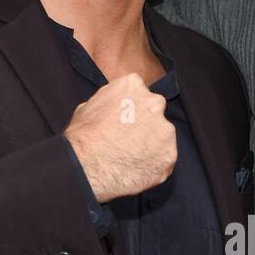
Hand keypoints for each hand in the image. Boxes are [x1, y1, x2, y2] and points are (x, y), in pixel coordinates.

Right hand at [65, 74, 176, 201]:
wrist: (88, 165)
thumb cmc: (84, 136)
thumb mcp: (88, 106)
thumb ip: (109, 102)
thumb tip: (111, 107)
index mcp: (133, 85)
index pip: (139, 92)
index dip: (132, 108)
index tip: (125, 120)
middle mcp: (154, 103)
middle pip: (154, 111)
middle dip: (145, 123)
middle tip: (129, 139)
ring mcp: (165, 129)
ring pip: (162, 136)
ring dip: (151, 144)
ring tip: (131, 157)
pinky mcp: (170, 154)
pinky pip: (164, 159)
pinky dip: (154, 164)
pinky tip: (137, 169)